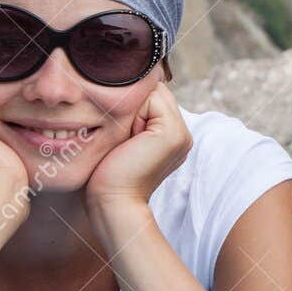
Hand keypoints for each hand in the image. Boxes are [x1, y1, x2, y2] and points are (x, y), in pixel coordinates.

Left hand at [85, 84, 192, 234]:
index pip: (154, 98)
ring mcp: (182, 134)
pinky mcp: (174, 134)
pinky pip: (152, 99)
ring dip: (133, 108)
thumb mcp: (123, 139)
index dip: (132, 107)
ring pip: (155, 93)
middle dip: (135, 105)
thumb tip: (127, 87)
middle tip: (124, 139)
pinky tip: (129, 138)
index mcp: (173, 137)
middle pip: (157, 92)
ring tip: (127, 139)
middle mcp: (184, 134)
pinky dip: (134, 112)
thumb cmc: (107, 176)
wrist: (113, 203)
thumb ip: (134, 116)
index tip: (122, 137)